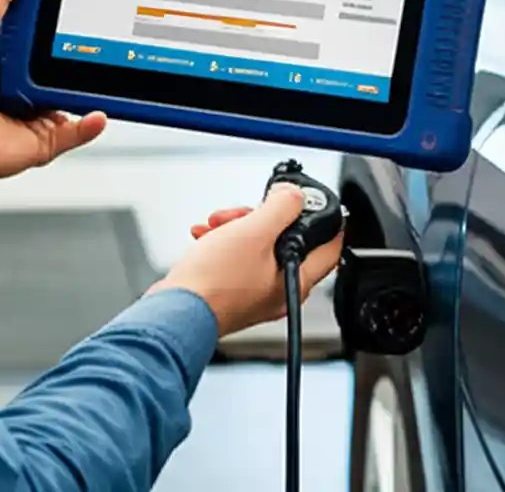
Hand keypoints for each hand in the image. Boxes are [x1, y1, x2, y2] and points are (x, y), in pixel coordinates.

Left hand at [0, 0, 106, 198]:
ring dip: (91, 91)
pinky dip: (91, 124)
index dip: (60, 28)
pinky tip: (100, 113)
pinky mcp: (45, 143)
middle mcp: (26, 91)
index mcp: (10, 64)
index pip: (43, 42)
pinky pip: (77, 133)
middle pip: (63, 71)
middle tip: (104, 40)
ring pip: (75, 102)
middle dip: (84, 58)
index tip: (81, 8)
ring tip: (108, 75)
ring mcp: (37, 117)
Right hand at [147, 184, 343, 337]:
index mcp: (295, 281)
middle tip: (248, 211)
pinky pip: (237, 258)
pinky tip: (207, 235)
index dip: (327, 220)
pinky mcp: (232, 292)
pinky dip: (224, 242)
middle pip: (288, 241)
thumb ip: (281, 207)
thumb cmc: (213, 283)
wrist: (174, 309)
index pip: (330, 248)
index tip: (316, 202)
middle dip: (265, 218)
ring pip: (259, 247)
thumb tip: (295, 195)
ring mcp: (255, 294)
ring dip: (239, 226)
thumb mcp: (254, 231)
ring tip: (219, 223)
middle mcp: (279, 292)